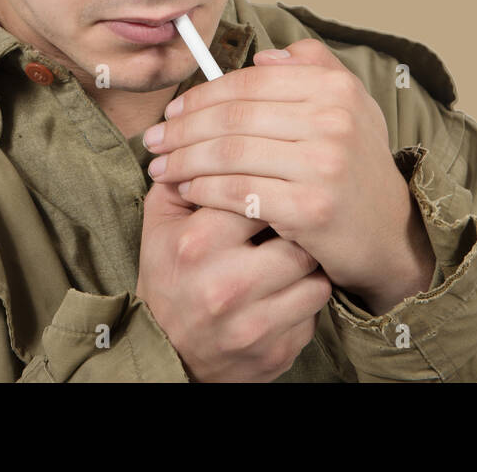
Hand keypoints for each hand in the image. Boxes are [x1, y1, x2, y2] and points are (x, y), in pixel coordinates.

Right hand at [135, 177, 332, 381]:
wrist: (168, 354)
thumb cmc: (168, 276)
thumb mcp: (159, 225)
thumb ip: (180, 175)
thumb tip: (205, 122)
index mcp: (198, 243)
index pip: (257, 192)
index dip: (271, 184)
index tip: (276, 182)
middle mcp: (226, 284)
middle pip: (294, 233)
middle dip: (296, 222)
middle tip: (295, 215)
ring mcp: (253, 323)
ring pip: (314, 273)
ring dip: (310, 260)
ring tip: (295, 251)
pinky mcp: (276, 352)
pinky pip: (316, 311)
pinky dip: (308, 295)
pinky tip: (291, 287)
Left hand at [144, 38, 435, 313]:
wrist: (391, 232)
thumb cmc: (358, 166)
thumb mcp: (350, 106)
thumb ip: (312, 68)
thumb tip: (262, 59)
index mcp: (335, 87)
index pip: (248, 83)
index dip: (201, 96)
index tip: (172, 110)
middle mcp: (334, 120)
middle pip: (233, 117)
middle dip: (182, 129)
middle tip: (153, 141)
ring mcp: (324, 164)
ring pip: (230, 154)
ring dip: (184, 160)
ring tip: (161, 167)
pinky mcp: (311, 208)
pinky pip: (240, 192)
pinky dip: (205, 189)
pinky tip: (187, 190)